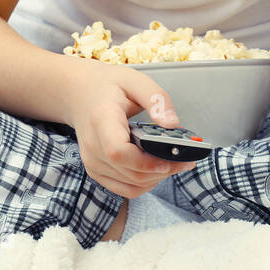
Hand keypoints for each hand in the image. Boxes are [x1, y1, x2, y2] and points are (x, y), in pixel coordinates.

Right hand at [64, 62, 197, 198]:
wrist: (81, 94)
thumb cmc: (109, 87)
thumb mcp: (135, 80)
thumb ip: (156, 99)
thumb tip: (172, 124)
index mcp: (101, 119)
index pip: (118, 151)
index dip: (146, 161)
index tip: (170, 158)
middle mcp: (93, 145)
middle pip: (130, 172)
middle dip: (163, 170)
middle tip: (187, 159)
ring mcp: (92, 162)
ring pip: (131, 186)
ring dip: (157, 179)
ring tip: (176, 163)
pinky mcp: (97, 171)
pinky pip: (125, 189)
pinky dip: (146, 183)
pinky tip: (158, 169)